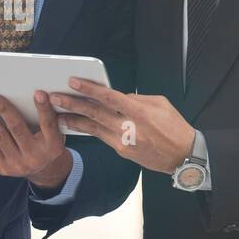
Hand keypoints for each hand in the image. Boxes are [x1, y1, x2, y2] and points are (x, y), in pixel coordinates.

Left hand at [0, 90, 71, 190]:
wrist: (42, 171)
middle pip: (16, 128)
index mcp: (52, 146)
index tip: (38, 93)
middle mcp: (35, 156)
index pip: (48, 124)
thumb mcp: (55, 133)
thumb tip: (37, 94)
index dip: (43, 108)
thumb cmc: (47, 145)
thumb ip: (49, 118)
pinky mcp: (3, 167)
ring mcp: (18, 163)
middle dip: (2, 109)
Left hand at [52, 77, 195, 173]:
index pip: (109, 97)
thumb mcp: (160, 104)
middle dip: (73, 104)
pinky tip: (75, 126)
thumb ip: (136, 99)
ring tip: (57, 114)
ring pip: (93, 128)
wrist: (183, 156)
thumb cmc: (174, 126)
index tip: (73, 82)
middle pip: (95, 113)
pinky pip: (100, 137)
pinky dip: (87, 131)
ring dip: (74, 120)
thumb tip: (117, 96)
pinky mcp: (121, 151)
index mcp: (139, 111)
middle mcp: (129, 127)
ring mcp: (123, 141)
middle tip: (55, 98)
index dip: (90, 89)